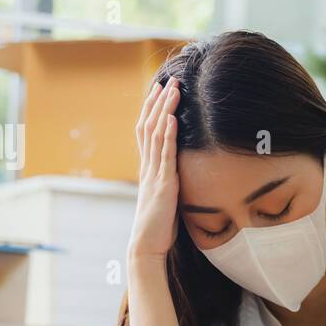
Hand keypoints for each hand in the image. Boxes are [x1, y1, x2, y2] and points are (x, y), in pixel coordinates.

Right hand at [128, 78, 180, 260]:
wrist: (146, 245)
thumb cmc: (158, 226)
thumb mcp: (165, 198)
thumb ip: (170, 181)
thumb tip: (179, 173)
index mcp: (148, 168)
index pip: (147, 131)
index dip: (152, 109)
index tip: (160, 90)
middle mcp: (148, 167)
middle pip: (149, 126)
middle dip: (159, 102)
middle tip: (168, 80)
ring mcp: (154, 174)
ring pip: (156, 135)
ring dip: (165, 110)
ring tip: (173, 90)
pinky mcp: (163, 184)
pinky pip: (165, 155)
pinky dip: (168, 135)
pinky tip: (171, 119)